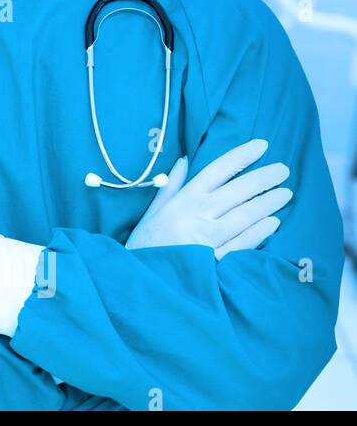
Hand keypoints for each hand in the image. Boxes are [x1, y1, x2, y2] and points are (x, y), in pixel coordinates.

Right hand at [126, 139, 291, 259]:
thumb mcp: (152, 212)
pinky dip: (259, 232)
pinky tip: (272, 223)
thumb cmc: (145, 245)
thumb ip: (170, 186)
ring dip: (268, 203)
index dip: (241, 156)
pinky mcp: (215, 261)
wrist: (140, 280)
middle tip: (283, 170)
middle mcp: (196, 215)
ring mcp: (207, 239)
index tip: (262, 146)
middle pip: (237, 191)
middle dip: (263, 178)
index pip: (216, 171)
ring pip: (245, 215)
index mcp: (181, 200)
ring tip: (285, 194)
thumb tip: (185, 160)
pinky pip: (243, 243)